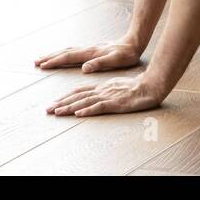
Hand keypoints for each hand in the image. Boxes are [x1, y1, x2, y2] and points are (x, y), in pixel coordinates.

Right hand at [34, 39, 142, 73]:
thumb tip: (84, 68)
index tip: (42, 65)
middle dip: (50, 57)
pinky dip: (65, 54)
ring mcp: (90, 49)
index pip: (69, 57)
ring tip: (45, 59)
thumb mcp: (115, 60)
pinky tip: (64, 57)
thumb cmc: (126, 54)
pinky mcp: (93, 50)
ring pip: (68, 51)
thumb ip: (100, 63)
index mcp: (91, 53)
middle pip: (65, 52)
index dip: (55, 61)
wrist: (134, 43)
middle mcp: (88, 49)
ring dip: (56, 55)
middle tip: (36, 62)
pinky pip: (74, 52)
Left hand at [45, 73, 165, 116]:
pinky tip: (78, 114)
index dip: (66, 97)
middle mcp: (102, 90)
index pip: (80, 91)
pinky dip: (88, 110)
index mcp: (102, 86)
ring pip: (85, 102)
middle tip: (48, 110)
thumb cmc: (137, 87)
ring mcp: (108, 96)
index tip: (55, 103)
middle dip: (62, 103)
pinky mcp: (116, 103)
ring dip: (69, 108)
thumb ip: (106, 90)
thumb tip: (95, 95)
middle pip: (78, 96)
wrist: (151, 85)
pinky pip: (99, 107)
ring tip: (57, 112)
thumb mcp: (118, 85)